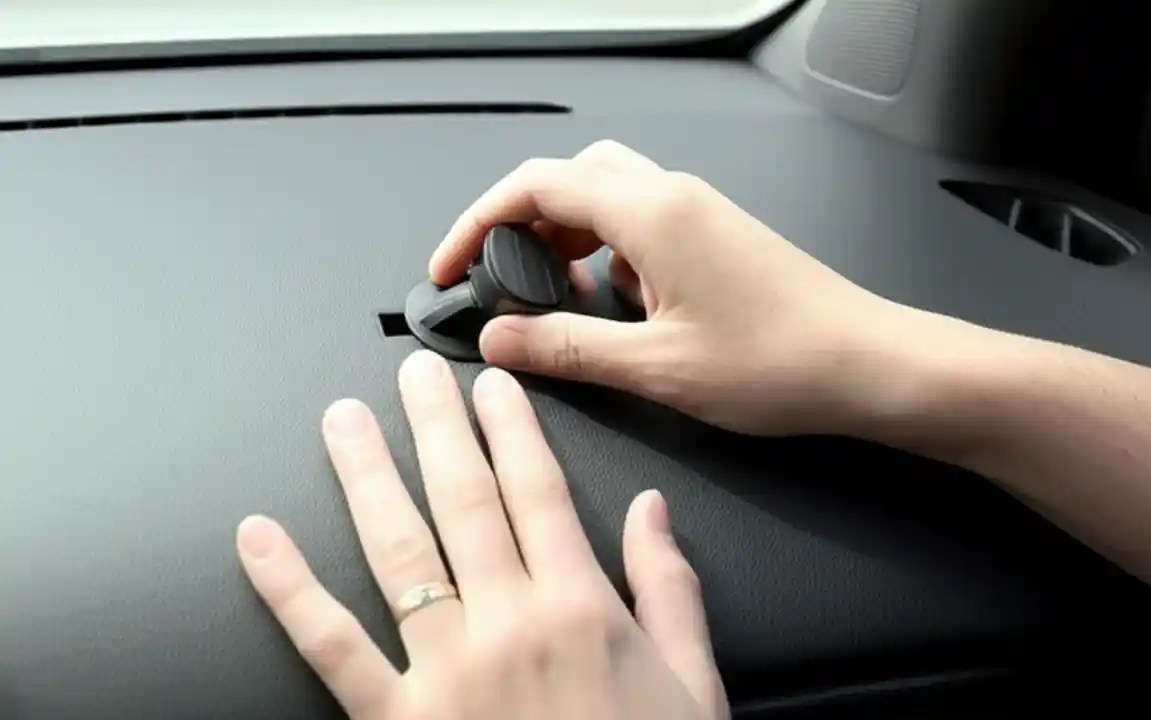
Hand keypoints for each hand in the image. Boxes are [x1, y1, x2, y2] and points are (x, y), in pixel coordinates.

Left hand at [236, 351, 727, 718]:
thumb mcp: (693, 685)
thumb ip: (672, 591)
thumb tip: (655, 510)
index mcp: (582, 610)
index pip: (537, 493)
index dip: (511, 430)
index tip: (489, 387)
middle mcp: (511, 626)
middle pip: (465, 501)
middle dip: (438, 428)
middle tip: (413, 376)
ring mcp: (448, 671)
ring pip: (399, 551)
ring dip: (367, 476)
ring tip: (344, 421)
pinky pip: (332, 647)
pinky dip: (289, 589)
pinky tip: (260, 538)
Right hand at [429, 140, 971, 438]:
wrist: (870, 366)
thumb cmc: (783, 363)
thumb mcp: (655, 368)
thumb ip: (565, 348)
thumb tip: (499, 338)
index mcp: (652, 214)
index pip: (535, 187)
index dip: (477, 224)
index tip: (449, 267)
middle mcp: (675, 198)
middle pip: (570, 179)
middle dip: (522, 224)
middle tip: (499, 279)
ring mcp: (701, 214)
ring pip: (608, 199)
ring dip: (568, 240)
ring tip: (557, 304)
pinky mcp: (718, 238)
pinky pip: (644, 225)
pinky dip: (611, 256)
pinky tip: (618, 312)